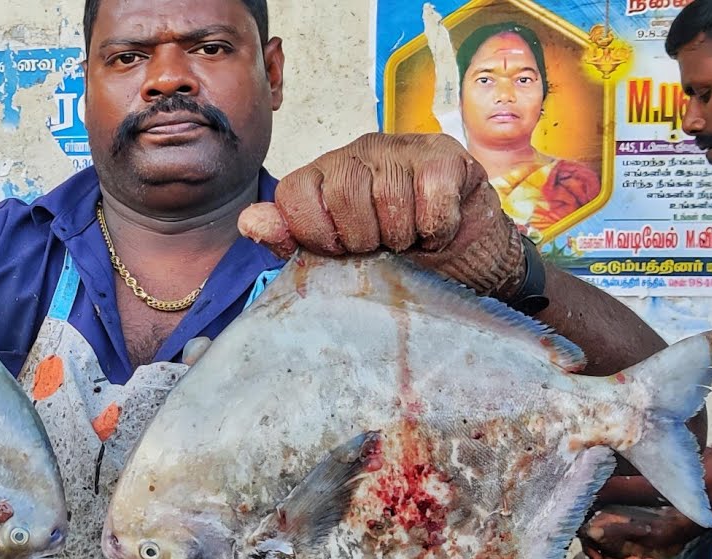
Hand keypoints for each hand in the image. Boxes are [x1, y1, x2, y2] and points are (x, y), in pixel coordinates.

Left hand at [238, 133, 524, 296]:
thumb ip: (292, 239)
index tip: (339, 250)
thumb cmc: (396, 255)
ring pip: (389, 199)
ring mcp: (403, 149)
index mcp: (325, 175)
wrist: (463, 257)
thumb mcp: (338, 256)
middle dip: (364, 238)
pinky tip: (436, 228)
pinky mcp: (446, 157)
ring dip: (403, 235)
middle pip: (342, 194)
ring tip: (410, 237)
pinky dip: (436, 228)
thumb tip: (249, 222)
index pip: (293, 194)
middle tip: (382, 244)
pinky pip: (431, 201)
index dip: (314, 234)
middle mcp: (360, 153)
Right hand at [578, 506, 709, 558]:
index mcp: (609, 520)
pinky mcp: (645, 553)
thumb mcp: (639, 522)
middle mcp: (617, 533)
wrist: (694, 515)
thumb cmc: (668, 511)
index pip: (588, 536)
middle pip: (607, 555)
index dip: (591, 550)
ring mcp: (631, 544)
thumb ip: (612, 529)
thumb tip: (588, 531)